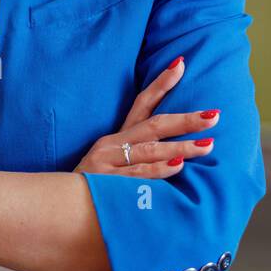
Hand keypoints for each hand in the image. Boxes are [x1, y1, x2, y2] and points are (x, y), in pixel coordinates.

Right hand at [73, 56, 219, 178]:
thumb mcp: (111, 164)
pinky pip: (139, 176)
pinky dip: (159, 171)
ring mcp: (110, 165)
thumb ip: (140, 156)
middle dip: (186, 120)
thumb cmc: (91, 187)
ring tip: (207, 145)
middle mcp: (113, 146)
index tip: (181, 63)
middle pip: (154, 126)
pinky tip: (178, 167)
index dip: (161, 83)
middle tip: (214, 116)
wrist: (56, 207)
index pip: (142, 103)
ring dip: (181, 147)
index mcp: (116, 137)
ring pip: (150, 151)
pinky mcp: (107, 185)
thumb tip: (176, 149)